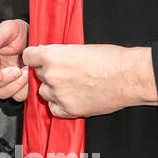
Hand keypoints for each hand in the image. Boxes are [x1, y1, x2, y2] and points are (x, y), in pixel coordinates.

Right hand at [0, 19, 29, 101]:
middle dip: (5, 80)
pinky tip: (29, 78)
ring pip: (1, 93)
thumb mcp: (10, 28)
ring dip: (15, 85)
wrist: (34, 41)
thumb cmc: (19, 33)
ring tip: (26, 71)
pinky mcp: (14, 87)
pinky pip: (16, 96)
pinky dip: (24, 90)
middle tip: (19, 70)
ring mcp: (2, 80)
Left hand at [22, 44, 156, 118]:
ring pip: (44, 92)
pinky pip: (53, 109)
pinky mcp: (69, 109)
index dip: (35, 57)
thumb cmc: (110, 59)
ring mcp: (59, 94)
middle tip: (65, 72)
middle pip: (37, 74)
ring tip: (72, 85)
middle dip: (48, 73)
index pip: (28, 56)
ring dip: (54, 90)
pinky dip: (60, 105)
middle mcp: (51, 75)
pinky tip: (73, 98)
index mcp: (52, 56)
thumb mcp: (79, 47)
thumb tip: (47, 55)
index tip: (40, 59)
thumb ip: (59, 53)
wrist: (129, 77)